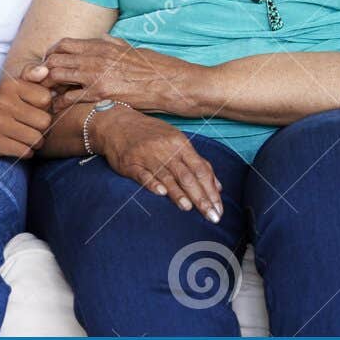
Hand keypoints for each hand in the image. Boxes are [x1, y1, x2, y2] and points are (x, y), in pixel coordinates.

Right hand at [0, 64, 54, 158]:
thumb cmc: (8, 102)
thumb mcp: (18, 85)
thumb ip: (33, 75)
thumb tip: (45, 71)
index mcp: (10, 86)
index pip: (46, 98)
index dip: (45, 105)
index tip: (36, 106)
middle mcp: (2, 103)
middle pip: (44, 121)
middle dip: (44, 125)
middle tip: (35, 124)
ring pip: (37, 139)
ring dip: (38, 140)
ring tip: (29, 135)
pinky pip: (26, 152)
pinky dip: (28, 151)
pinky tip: (20, 144)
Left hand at [40, 36, 199, 114]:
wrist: (171, 83)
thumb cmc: (155, 67)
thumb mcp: (132, 49)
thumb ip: (113, 43)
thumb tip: (102, 37)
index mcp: (102, 46)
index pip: (63, 44)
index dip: (52, 54)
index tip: (51, 64)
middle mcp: (95, 57)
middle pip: (54, 59)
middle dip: (44, 71)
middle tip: (44, 83)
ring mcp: (96, 75)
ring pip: (56, 76)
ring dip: (49, 86)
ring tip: (49, 95)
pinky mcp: (100, 94)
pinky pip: (68, 98)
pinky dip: (59, 104)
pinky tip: (59, 109)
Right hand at [90, 106, 223, 223]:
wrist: (119, 123)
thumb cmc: (152, 134)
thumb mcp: (178, 142)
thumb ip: (198, 163)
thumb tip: (218, 187)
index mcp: (182, 145)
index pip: (201, 170)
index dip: (211, 190)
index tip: (219, 209)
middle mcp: (167, 150)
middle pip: (188, 176)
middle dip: (201, 198)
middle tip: (211, 216)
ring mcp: (148, 156)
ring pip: (167, 176)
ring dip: (178, 194)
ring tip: (189, 208)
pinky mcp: (130, 163)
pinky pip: (142, 175)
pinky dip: (152, 184)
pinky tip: (160, 194)